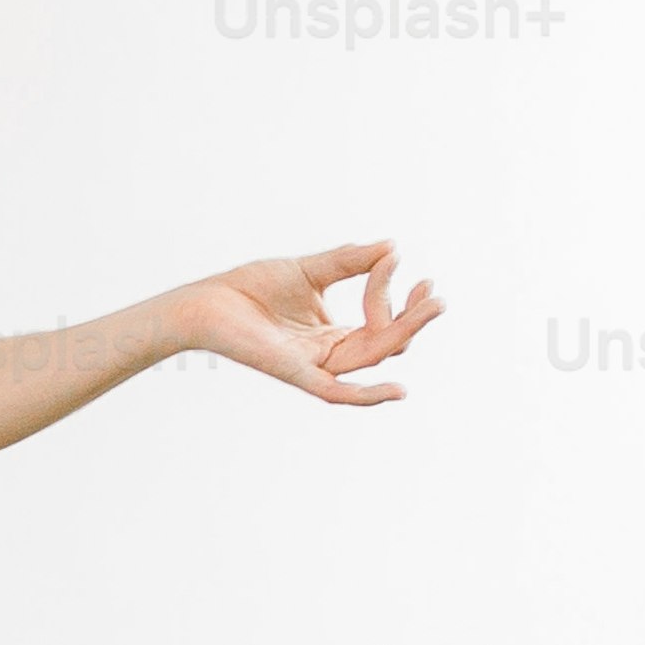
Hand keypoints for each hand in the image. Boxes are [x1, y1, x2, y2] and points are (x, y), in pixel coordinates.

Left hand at [170, 240, 441, 406]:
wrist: (207, 302)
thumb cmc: (251, 289)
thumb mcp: (311, 269)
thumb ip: (351, 261)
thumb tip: (393, 247)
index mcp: (334, 335)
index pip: (382, 323)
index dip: (396, 297)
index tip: (398, 262)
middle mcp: (330, 354)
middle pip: (386, 344)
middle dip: (414, 320)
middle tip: (436, 296)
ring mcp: (315, 366)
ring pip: (372, 358)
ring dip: (403, 333)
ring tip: (431, 306)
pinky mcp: (297, 374)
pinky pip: (339, 393)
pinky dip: (368, 396)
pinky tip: (398, 391)